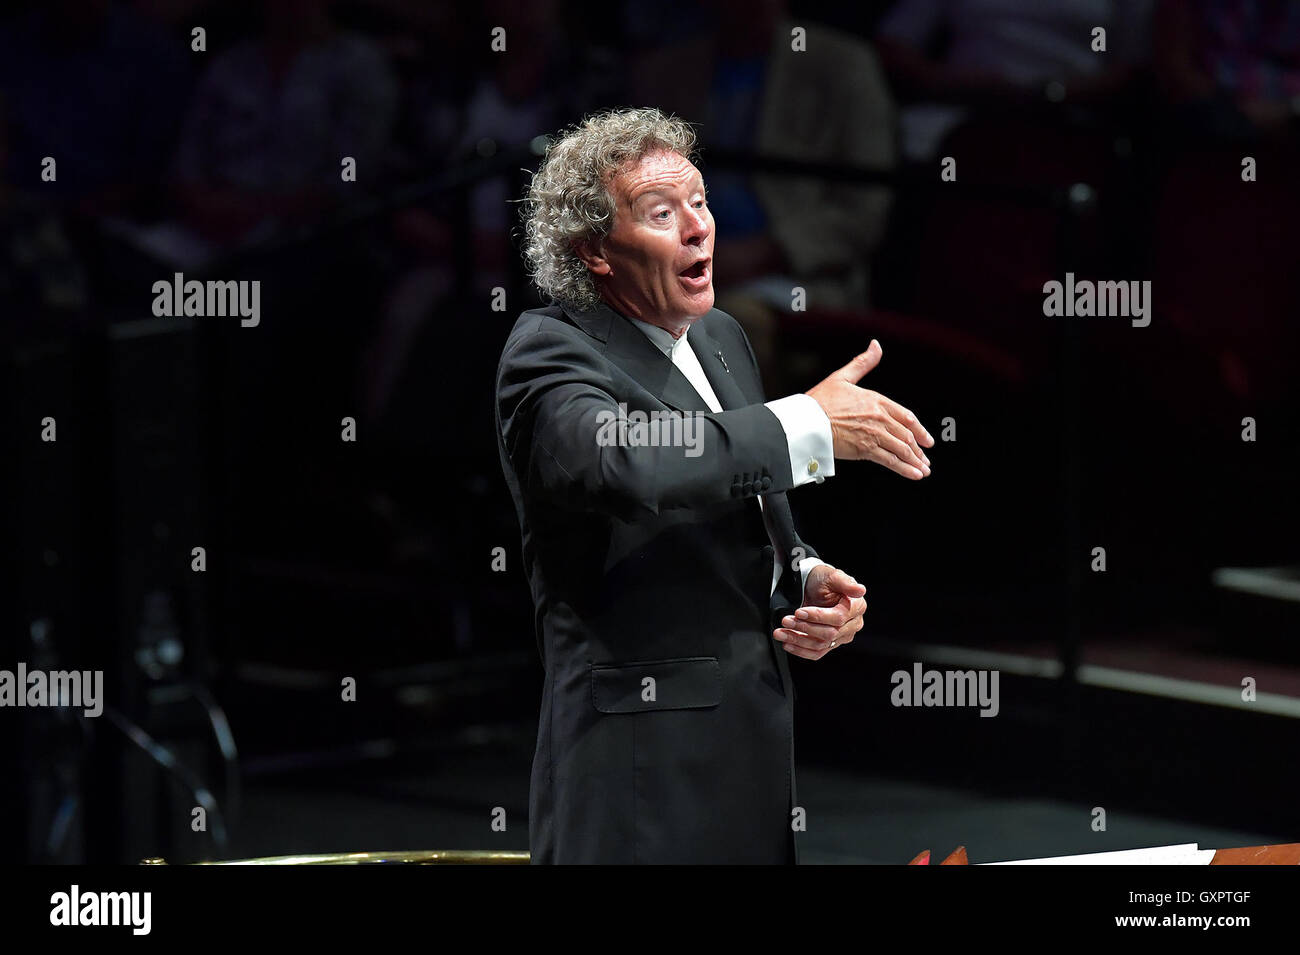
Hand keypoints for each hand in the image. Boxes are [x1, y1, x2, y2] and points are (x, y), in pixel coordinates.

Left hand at [773, 564, 866, 659]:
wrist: (812, 585)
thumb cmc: (823, 579)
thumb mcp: (833, 575)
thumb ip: (846, 583)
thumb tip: (860, 590)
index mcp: (856, 607)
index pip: (838, 618)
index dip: (817, 616)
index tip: (799, 612)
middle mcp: (852, 624)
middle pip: (829, 633)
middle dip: (804, 628)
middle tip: (786, 621)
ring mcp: (842, 636)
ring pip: (821, 645)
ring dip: (798, 640)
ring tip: (780, 633)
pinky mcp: (830, 644)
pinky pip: (816, 653)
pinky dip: (800, 651)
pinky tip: (787, 644)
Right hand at [805, 340, 933, 478]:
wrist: (806, 421)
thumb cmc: (820, 400)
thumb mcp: (843, 376)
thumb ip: (863, 363)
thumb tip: (876, 345)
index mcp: (877, 400)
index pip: (906, 416)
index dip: (919, 430)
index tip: (927, 440)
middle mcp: (879, 418)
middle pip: (906, 435)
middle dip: (918, 450)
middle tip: (925, 461)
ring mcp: (874, 434)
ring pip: (901, 449)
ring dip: (915, 461)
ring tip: (923, 471)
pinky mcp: (866, 450)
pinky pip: (891, 461)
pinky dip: (905, 469)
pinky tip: (914, 475)